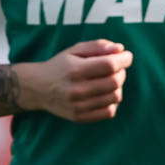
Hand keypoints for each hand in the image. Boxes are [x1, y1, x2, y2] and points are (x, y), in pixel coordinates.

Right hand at [18, 40, 132, 122]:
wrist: (37, 88)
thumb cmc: (61, 65)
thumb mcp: (75, 49)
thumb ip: (98, 46)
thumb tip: (120, 49)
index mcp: (75, 69)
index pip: (110, 65)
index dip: (124, 59)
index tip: (126, 56)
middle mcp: (76, 90)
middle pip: (115, 82)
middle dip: (122, 72)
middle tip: (117, 67)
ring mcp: (78, 106)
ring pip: (115, 97)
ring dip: (118, 86)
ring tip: (110, 80)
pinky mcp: (79, 117)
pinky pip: (109, 112)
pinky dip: (112, 101)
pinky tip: (105, 93)